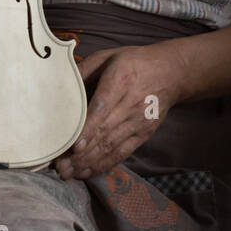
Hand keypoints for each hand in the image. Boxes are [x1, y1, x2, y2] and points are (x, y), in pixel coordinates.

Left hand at [55, 42, 189, 180]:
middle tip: (60, 166)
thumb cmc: (133, 62)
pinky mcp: (144, 134)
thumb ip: (85, 70)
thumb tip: (61, 87)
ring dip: (89, 162)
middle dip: (81, 153)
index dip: (89, 128)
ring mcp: (139, 121)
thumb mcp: (108, 56)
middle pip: (105, 131)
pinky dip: (104, 164)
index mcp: (121, 78)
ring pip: (112, 146)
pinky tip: (87, 172)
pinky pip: (123, 153)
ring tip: (68, 173)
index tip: (74, 146)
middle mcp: (131, 102)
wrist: (171, 72)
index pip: (103, 107)